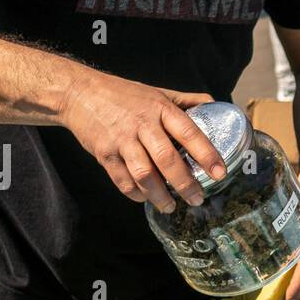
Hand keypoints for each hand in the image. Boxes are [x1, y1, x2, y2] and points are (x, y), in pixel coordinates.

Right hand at [58, 70, 221, 211]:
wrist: (79, 93)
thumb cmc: (124, 94)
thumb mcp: (157, 91)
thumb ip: (186, 100)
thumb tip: (214, 104)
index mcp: (160, 108)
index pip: (188, 132)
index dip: (206, 154)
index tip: (220, 173)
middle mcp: (142, 124)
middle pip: (167, 159)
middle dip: (185, 184)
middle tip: (197, 199)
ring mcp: (121, 140)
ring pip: (143, 174)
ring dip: (159, 196)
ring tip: (171, 207)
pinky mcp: (104, 153)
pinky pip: (122, 180)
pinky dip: (135, 194)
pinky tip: (145, 198)